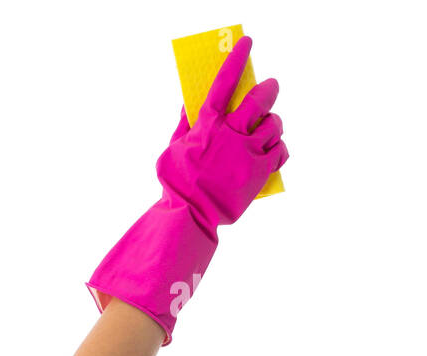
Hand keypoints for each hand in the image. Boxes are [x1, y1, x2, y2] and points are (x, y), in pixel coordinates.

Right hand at [156, 35, 287, 235]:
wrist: (191, 216)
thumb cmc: (177, 185)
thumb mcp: (171, 151)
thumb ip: (183, 127)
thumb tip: (187, 104)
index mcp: (207, 127)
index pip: (223, 84)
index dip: (236, 60)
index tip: (247, 43)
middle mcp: (230, 135)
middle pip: (260, 100)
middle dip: (269, 89)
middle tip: (270, 87)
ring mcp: (248, 152)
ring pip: (274, 125)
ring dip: (273, 124)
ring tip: (267, 129)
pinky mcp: (261, 171)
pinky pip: (281, 150)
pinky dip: (279, 149)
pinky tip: (272, 152)